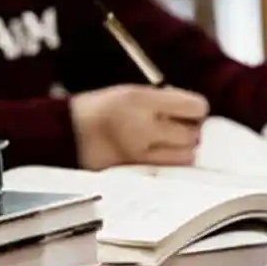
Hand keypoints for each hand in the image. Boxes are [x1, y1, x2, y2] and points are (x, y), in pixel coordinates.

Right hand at [69, 85, 208, 169]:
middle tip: (180, 128)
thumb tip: (198, 112)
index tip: (191, 110)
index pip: (195, 107)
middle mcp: (143, 127)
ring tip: (170, 144)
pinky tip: (159, 156)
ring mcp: (139, 154)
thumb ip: (166, 100)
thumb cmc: (104, 109)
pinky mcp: (135, 173)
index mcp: (142, 100)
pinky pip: (167, 171)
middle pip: (193, 135)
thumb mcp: (133, 92)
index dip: (197, 109)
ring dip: (183, 150)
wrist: (68, 134)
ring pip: (185, 157)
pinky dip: (169, 165)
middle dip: (191, 131)